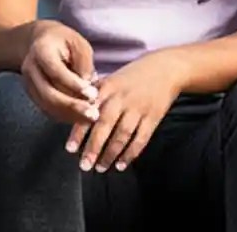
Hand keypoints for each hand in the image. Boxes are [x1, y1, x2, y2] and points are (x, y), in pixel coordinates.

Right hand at [21, 21, 99, 124]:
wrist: (39, 42)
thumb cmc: (62, 41)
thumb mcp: (77, 42)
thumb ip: (83, 62)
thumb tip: (88, 85)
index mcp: (41, 50)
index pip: (55, 71)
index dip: (73, 84)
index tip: (92, 94)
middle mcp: (30, 69)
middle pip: (48, 93)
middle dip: (72, 106)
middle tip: (93, 114)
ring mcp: (29, 85)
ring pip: (47, 105)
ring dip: (69, 115)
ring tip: (90, 118)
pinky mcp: (33, 96)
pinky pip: (48, 110)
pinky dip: (64, 116)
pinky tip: (81, 118)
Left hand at [66, 51, 182, 173]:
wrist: (166, 68)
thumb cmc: (134, 75)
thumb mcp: (112, 78)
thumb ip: (95, 94)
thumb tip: (74, 111)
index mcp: (108, 87)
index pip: (89, 111)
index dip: (79, 131)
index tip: (70, 148)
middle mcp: (122, 98)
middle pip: (105, 126)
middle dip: (93, 148)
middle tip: (84, 166)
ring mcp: (138, 108)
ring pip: (122, 135)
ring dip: (110, 154)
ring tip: (101, 168)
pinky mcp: (153, 117)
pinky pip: (141, 139)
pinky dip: (131, 153)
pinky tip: (121, 164)